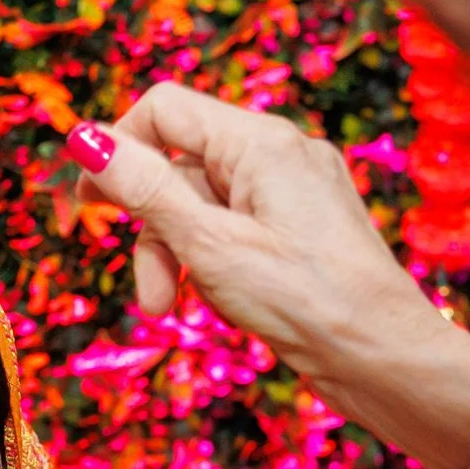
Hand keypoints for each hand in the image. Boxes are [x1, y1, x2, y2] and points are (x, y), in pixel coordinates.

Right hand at [69, 84, 444, 380]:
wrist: (383, 358)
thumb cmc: (305, 301)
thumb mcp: (208, 245)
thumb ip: (144, 190)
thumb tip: (85, 139)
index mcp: (261, 142)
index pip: (164, 110)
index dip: (117, 149)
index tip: (87, 204)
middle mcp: (282, 153)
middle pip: (181, 167)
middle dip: (154, 230)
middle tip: (150, 296)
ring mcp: (297, 191)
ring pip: (206, 205)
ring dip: (179, 256)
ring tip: (177, 310)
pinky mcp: (305, 228)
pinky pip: (238, 227)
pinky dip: (215, 261)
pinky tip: (223, 302)